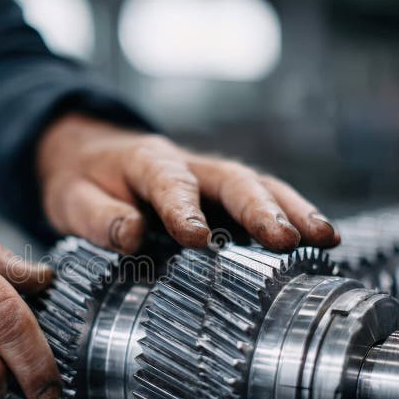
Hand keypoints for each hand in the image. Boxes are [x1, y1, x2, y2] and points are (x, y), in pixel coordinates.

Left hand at [37, 114, 339, 252]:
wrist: (92, 157)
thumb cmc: (83, 181)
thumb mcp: (72, 199)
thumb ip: (100, 217)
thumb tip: (131, 236)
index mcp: (146, 162)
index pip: (169, 181)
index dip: (184, 208)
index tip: (197, 239)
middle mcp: (189, 165)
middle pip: (232, 179)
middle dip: (261, 208)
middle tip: (286, 239)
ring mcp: (211, 180)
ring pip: (259, 186)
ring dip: (292, 210)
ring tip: (325, 237)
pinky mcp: (223, 197)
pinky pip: (262, 201)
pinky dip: (291, 216)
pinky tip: (318, 240)